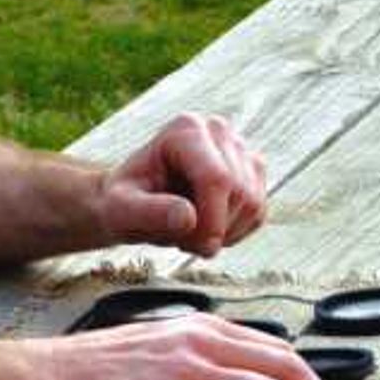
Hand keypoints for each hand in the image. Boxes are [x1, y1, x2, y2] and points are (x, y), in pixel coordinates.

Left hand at [97, 113, 269, 258]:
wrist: (133, 202)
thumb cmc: (123, 202)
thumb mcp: (121, 210)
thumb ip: (148, 212)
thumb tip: (188, 217)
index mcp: (185, 130)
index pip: (217, 178)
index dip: (213, 220)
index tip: (198, 249)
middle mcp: (217, 131)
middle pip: (239, 193)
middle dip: (214, 229)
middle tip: (181, 240)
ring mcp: (239, 149)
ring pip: (253, 204)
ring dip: (224, 233)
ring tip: (190, 233)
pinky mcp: (251, 171)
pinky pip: (259, 213)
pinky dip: (236, 232)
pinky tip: (208, 230)